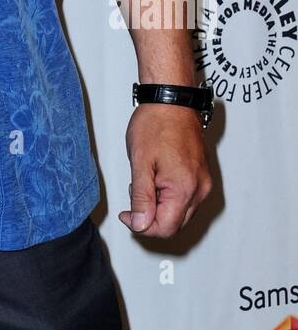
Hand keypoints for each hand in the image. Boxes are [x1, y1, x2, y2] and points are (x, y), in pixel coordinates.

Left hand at [118, 103, 212, 236]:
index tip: (127, 214)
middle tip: (134, 194)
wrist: (171, 101)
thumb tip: (140, 224)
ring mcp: (203, 183)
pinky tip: (157, 178)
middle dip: (151, 216)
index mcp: (184, 188)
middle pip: (174, 224)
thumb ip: (141, 197)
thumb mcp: (140, 162)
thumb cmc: (156, 124)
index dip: (142, 226)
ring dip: (160, 206)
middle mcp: (199, 189)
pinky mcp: (202, 176)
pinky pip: (187, 199)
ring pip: (180, 213)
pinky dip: (169, 196)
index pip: (165, 228)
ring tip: (146, 181)